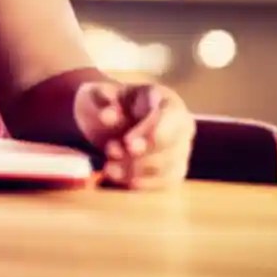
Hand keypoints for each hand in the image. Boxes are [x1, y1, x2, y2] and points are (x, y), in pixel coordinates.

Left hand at [74, 81, 194, 189]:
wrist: (105, 121)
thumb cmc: (105, 103)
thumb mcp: (96, 94)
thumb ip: (101, 100)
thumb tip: (107, 116)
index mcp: (165, 100)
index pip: (171, 118)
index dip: (152, 133)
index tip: (128, 144)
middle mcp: (180, 125)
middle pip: (174, 147)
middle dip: (141, 155)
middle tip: (111, 151)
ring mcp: (179, 150)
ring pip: (169, 168)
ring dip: (136, 171)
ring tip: (108, 165)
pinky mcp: (172, 170)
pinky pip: (164, 183)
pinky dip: (140, 183)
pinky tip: (117, 176)